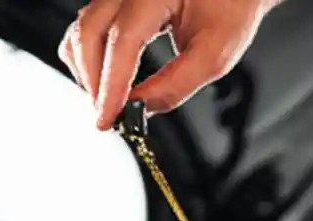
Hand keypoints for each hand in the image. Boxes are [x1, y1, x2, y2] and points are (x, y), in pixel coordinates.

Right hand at [58, 0, 276, 129]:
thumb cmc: (230, 7)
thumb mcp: (215, 52)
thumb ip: (177, 84)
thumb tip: (141, 108)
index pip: (122, 41)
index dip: (111, 84)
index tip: (107, 117)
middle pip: (89, 34)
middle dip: (93, 82)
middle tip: (108, 115)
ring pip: (81, 31)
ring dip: (87, 71)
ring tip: (108, 99)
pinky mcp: (114, 1)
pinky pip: (87, 27)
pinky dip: (89, 58)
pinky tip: (106, 78)